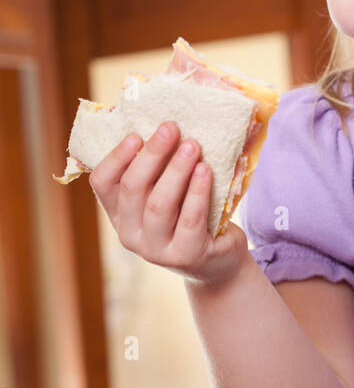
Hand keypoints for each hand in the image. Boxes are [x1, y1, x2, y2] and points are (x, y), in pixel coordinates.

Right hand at [89, 120, 247, 287]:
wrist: (217, 260)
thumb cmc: (189, 215)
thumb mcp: (166, 194)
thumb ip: (158, 171)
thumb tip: (164, 127)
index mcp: (119, 213)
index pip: (102, 182)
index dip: (116, 157)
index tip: (136, 134)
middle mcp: (130, 234)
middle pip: (132, 188)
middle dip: (152, 154)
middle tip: (171, 128)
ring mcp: (155, 250)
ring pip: (158, 204)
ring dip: (176, 170)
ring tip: (193, 145)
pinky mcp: (185, 256)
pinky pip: (190, 220)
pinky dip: (198, 192)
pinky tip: (206, 171)